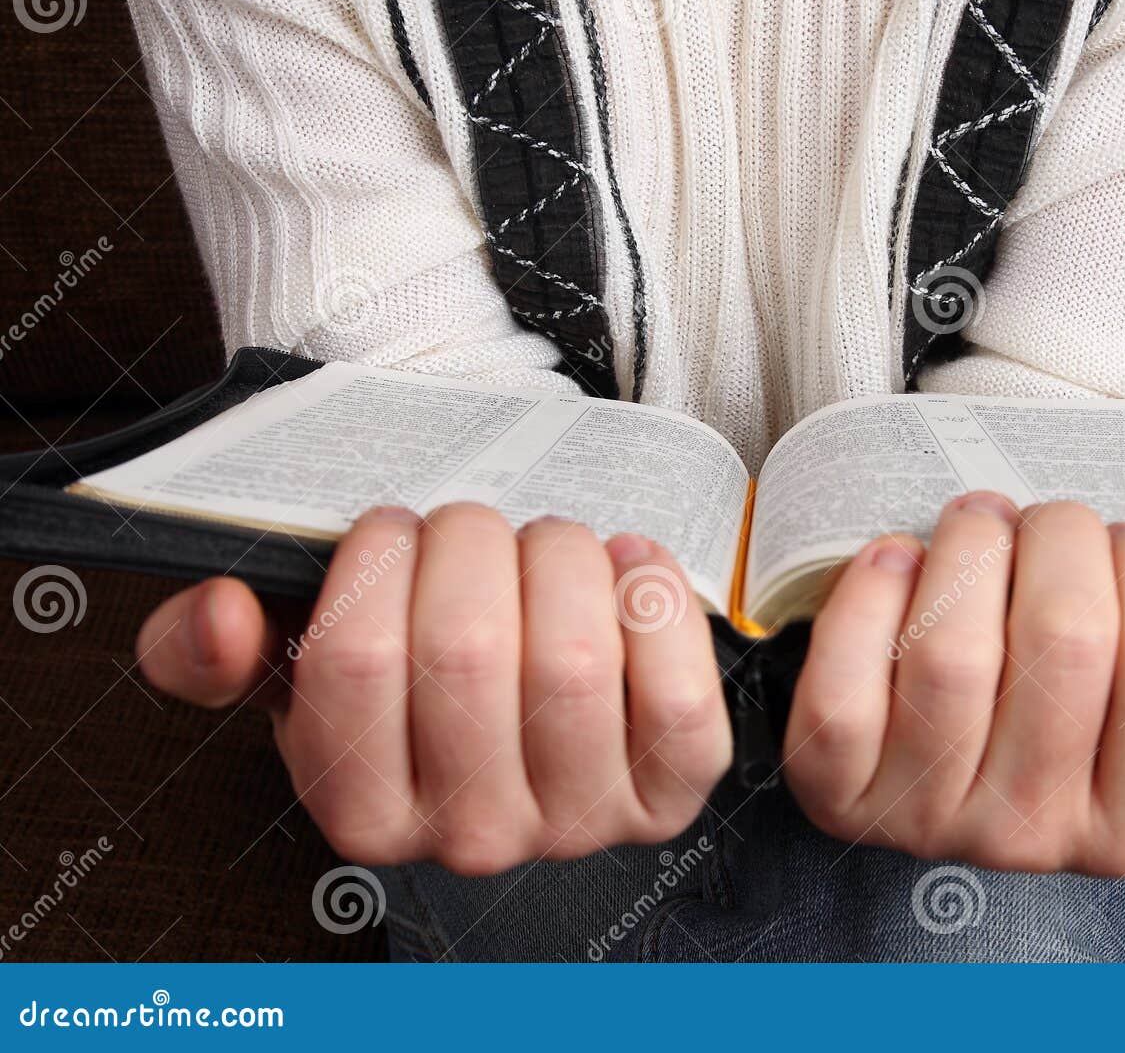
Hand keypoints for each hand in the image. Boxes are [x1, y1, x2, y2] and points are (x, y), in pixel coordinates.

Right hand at [134, 505, 730, 873]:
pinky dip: (657, 605)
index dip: (375, 559)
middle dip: (468, 542)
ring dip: (561, 560)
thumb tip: (218, 614)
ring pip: (573, 661)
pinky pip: (676, 698)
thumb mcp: (290, 661)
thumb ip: (210, 647)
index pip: (355, 659)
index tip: (392, 526)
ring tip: (546, 546)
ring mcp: (577, 822)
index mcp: (362, 810)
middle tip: (471, 525)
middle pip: (466, 650)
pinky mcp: (667, 794)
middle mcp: (469, 837)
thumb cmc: (406, 668)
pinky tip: (627, 569)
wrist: (522, 700)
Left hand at [783, 493, 1124, 874]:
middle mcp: (1033, 836)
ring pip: (954, 654)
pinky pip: (842, 687)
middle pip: (1068, 645)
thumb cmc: (1069, 703)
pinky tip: (895, 561)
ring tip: (978, 525)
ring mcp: (925, 816)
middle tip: (1047, 516)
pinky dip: (868, 595)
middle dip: (1061, 538)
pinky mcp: (833, 784)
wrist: (934, 737)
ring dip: (969, 548)